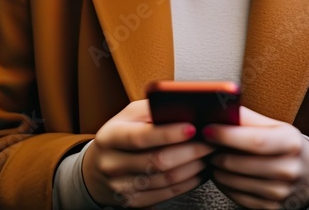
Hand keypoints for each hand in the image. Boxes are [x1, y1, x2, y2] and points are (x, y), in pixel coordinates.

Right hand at [81, 99, 212, 206]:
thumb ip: (152, 109)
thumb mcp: (129, 116)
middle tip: (210, 142)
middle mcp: (112, 164)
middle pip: (157, 161)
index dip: (169, 133)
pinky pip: (166, 194)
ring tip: (208, 155)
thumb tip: (184, 107)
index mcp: (110, 136)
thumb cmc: (121, 134)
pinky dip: (188, 183)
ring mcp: (121, 186)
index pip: (141, 137)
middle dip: (190, 151)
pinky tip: (198, 172)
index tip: (193, 128)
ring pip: (166, 180)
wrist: (98, 167)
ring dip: (193, 167)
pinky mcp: (133, 202)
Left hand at [204, 106, 308, 208]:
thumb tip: (221, 109)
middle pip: (240, 164)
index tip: (207, 130)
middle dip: (217, 154)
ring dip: (217, 170)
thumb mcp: (276, 126)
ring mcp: (280, 192)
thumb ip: (249, 118)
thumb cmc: (286, 145)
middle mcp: (288, 170)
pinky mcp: (271, 208)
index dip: (227, 135)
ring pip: (235, 182)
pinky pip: (237, 197)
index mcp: (290, 143)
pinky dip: (225, 185)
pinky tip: (224, 174)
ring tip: (214, 158)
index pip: (254, 140)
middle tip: (206, 146)